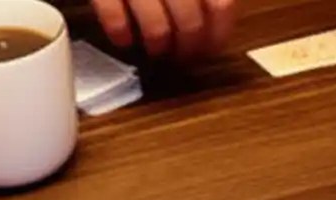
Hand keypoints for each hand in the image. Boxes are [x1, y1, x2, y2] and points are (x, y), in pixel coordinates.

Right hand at [89, 0, 236, 60]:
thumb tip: (220, 10)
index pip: (220, 7)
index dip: (218, 33)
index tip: (212, 47)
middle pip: (190, 23)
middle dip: (188, 48)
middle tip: (183, 56)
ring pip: (157, 27)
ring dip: (158, 47)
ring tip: (156, 49)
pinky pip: (115, 16)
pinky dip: (121, 33)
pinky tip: (124, 38)